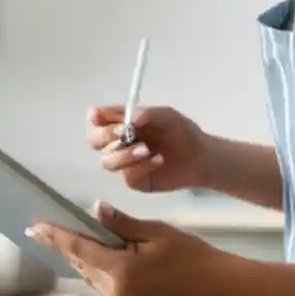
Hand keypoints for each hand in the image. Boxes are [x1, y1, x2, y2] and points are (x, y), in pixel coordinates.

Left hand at [27, 201, 242, 295]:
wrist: (218, 288)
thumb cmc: (192, 257)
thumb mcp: (158, 233)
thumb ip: (123, 224)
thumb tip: (96, 209)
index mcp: (121, 271)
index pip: (78, 249)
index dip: (54, 237)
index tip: (34, 228)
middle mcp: (115, 292)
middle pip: (80, 265)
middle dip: (65, 246)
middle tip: (46, 229)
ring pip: (90, 278)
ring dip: (81, 259)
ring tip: (67, 239)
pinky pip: (103, 287)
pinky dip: (96, 270)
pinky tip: (95, 257)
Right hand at [87, 105, 212, 192]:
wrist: (200, 156)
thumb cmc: (182, 131)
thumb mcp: (166, 115)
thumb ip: (146, 115)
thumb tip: (128, 121)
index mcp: (123, 123)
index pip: (99, 119)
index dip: (96, 117)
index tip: (97, 117)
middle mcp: (119, 142)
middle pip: (94, 141)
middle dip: (105, 136)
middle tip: (123, 132)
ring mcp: (124, 163)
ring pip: (107, 161)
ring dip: (123, 154)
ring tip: (146, 149)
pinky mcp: (134, 180)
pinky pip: (127, 176)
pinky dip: (141, 167)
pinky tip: (158, 160)